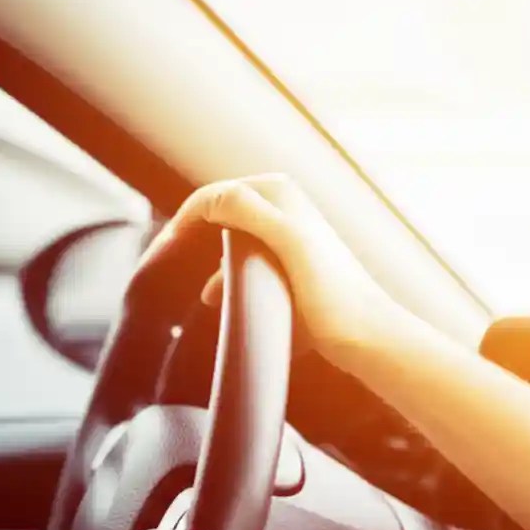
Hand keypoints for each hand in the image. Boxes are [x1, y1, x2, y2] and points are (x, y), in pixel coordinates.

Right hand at [150, 175, 408, 370]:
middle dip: (192, 240)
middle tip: (164, 269)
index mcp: (279, 193)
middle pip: (219, 215)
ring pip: (229, 240)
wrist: (368, 335)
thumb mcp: (288, 243)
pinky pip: (244, 262)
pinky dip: (228, 278)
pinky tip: (219, 301)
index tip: (160, 254)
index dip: (183, 221)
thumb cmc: (332, 295)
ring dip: (210, 261)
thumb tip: (210, 199)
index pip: (212, 196)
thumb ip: (249, 212)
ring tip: (199, 292)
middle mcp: (283, 206)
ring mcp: (286, 234)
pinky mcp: (289, 263)